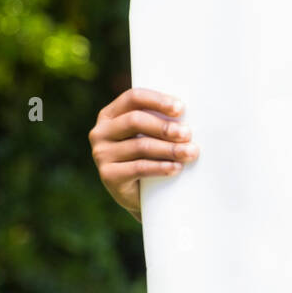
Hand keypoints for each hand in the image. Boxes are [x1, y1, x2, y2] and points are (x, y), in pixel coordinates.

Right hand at [88, 88, 198, 222]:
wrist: (141, 194)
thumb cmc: (150, 155)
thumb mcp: (152, 134)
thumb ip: (161, 120)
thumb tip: (187, 115)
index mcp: (111, 114)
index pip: (133, 98)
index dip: (157, 101)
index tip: (180, 108)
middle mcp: (101, 132)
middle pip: (135, 120)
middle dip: (165, 127)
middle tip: (187, 134)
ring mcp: (101, 154)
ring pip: (140, 145)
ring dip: (169, 149)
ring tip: (190, 152)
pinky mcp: (108, 175)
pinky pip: (139, 167)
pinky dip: (161, 166)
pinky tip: (176, 167)